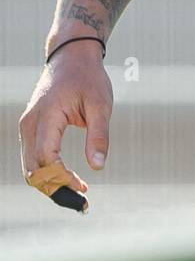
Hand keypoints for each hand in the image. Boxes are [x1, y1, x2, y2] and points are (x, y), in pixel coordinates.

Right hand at [19, 40, 113, 211]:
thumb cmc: (88, 78)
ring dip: (51, 185)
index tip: (85, 189)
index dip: (63, 179)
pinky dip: (48, 173)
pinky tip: (70, 180)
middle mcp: (29, 124)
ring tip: (80, 195)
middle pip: (33, 170)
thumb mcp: (101, 103)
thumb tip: (97, 166)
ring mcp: (26, 127)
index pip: (47, 159)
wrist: (71, 56)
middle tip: (83, 204)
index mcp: (46, 116)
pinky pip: (34, 159)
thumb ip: (99, 134)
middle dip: (55, 190)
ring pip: (31, 168)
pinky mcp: (30, 129)